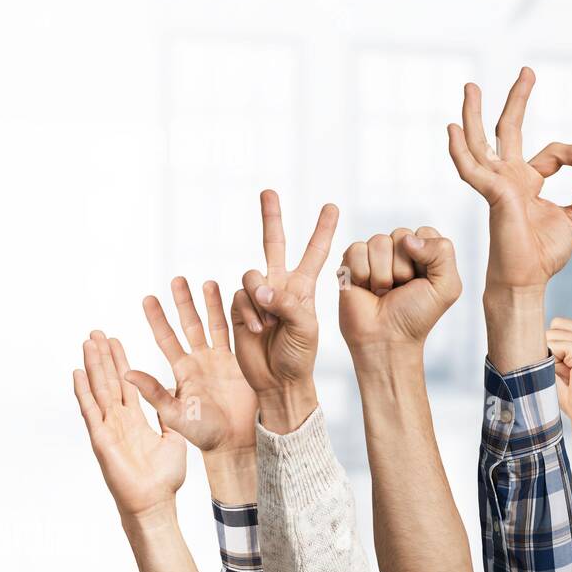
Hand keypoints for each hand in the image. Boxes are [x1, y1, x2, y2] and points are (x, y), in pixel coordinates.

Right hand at [73, 331, 185, 520]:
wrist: (156, 501)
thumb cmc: (165, 476)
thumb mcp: (174, 437)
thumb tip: (177, 393)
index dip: (120, 362)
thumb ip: (170, 415)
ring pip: (99, 389)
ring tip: (87, 343)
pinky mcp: (102, 438)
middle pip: (109, 380)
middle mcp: (119, 419)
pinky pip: (91, 411)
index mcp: (136, 418)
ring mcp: (109, 427)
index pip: (126, 383)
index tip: (115, 341)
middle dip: (104, 356)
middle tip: (97, 332)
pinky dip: (84, 392)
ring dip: (93, 366)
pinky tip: (78, 373)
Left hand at [124, 278, 256, 459]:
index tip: (148, 298)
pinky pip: (238, 335)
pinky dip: (237, 317)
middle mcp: (199, 362)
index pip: (166, 339)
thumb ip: (154, 392)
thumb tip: (127, 373)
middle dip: (183, 302)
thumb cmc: (205, 434)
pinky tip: (236, 299)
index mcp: (182, 372)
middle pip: (189, 325)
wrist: (237, 442)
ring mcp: (220, 361)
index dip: (157, 319)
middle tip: (176, 279)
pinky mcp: (240, 363)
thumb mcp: (175, 414)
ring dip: (210, 304)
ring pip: (214, 325)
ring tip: (207, 282)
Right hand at [230, 190, 338, 431]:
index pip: (315, 252)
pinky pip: (239, 297)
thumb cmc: (299, 355)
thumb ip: (288, 305)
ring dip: (259, 299)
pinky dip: (248, 313)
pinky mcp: (239, 307)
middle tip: (268, 191)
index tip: (332, 206)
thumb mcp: (306, 329)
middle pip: (273, 244)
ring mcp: (258, 295)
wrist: (278, 380)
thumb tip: (261, 289)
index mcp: (304, 287)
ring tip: (271, 324)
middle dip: (270, 218)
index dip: (322, 230)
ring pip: (251, 276)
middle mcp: (281, 285)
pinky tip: (259, 331)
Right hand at [338, 227, 461, 354]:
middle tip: (400, 289)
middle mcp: (400, 250)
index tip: (423, 281)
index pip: (424, 233)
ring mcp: (375, 255)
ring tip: (383, 292)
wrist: (385, 339)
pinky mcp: (351, 261)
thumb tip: (408, 239)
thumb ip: (442, 254)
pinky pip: (356, 250)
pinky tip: (365, 288)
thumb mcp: (446, 287)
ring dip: (382, 275)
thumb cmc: (416, 316)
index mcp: (425, 253)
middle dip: (402, 268)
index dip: (424, 257)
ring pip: (378, 242)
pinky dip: (362, 274)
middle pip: (401, 235)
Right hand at [447, 67, 571, 293]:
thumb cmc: (544, 255)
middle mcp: (510, 178)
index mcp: (529, 182)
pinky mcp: (492, 194)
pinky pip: (473, 168)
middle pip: (511, 130)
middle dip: (518, 100)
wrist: (527, 281)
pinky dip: (461, 149)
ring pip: (483, 142)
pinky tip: (453, 129)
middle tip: (527, 71)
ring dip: (476, 114)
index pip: (555, 153)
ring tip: (471, 87)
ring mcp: (497, 184)